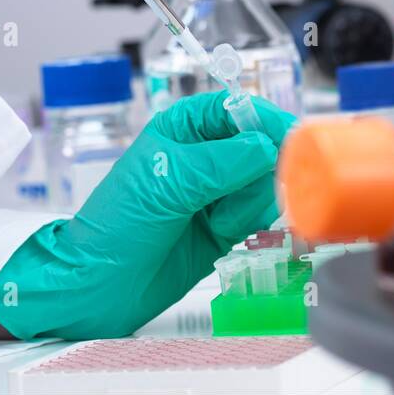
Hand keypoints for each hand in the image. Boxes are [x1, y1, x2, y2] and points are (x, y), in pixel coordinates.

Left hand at [0, 92, 296, 339]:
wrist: (100, 286)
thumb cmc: (118, 223)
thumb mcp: (167, 182)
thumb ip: (221, 162)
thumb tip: (267, 147)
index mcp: (185, 128)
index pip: (239, 108)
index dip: (267, 121)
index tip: (292, 141)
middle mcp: (205, 154)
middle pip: (263, 147)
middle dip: (261, 173)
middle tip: (240, 198)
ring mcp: (218, 191)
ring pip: (266, 183)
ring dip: (252, 205)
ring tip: (219, 224)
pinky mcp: (228, 225)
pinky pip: (261, 214)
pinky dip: (255, 223)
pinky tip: (230, 234)